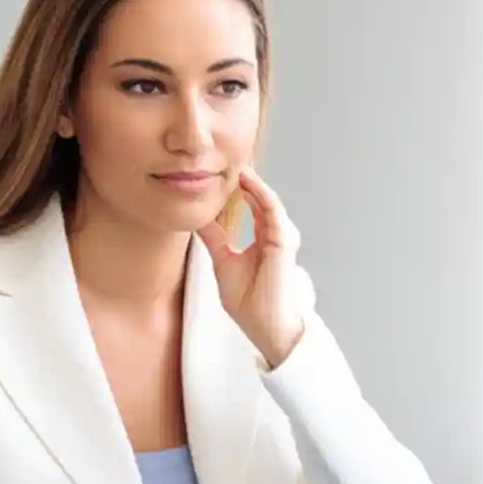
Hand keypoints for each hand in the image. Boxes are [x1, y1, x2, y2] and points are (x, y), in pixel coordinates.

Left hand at [197, 166, 304, 367]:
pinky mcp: (283, 241)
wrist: (266, 327)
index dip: (238, 188)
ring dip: (252, 181)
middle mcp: (276, 235)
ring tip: (235, 161)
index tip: (219, 171)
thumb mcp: (223, 263)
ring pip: (267, 199)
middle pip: (261, 198)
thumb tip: (199, 220)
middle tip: (226, 156)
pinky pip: (272, 209)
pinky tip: (246, 180)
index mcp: (264, 240)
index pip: (253, 206)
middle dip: (246, 178)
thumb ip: (215, 240)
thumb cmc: (250, 303)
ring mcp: (281, 237)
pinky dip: (259, 193)